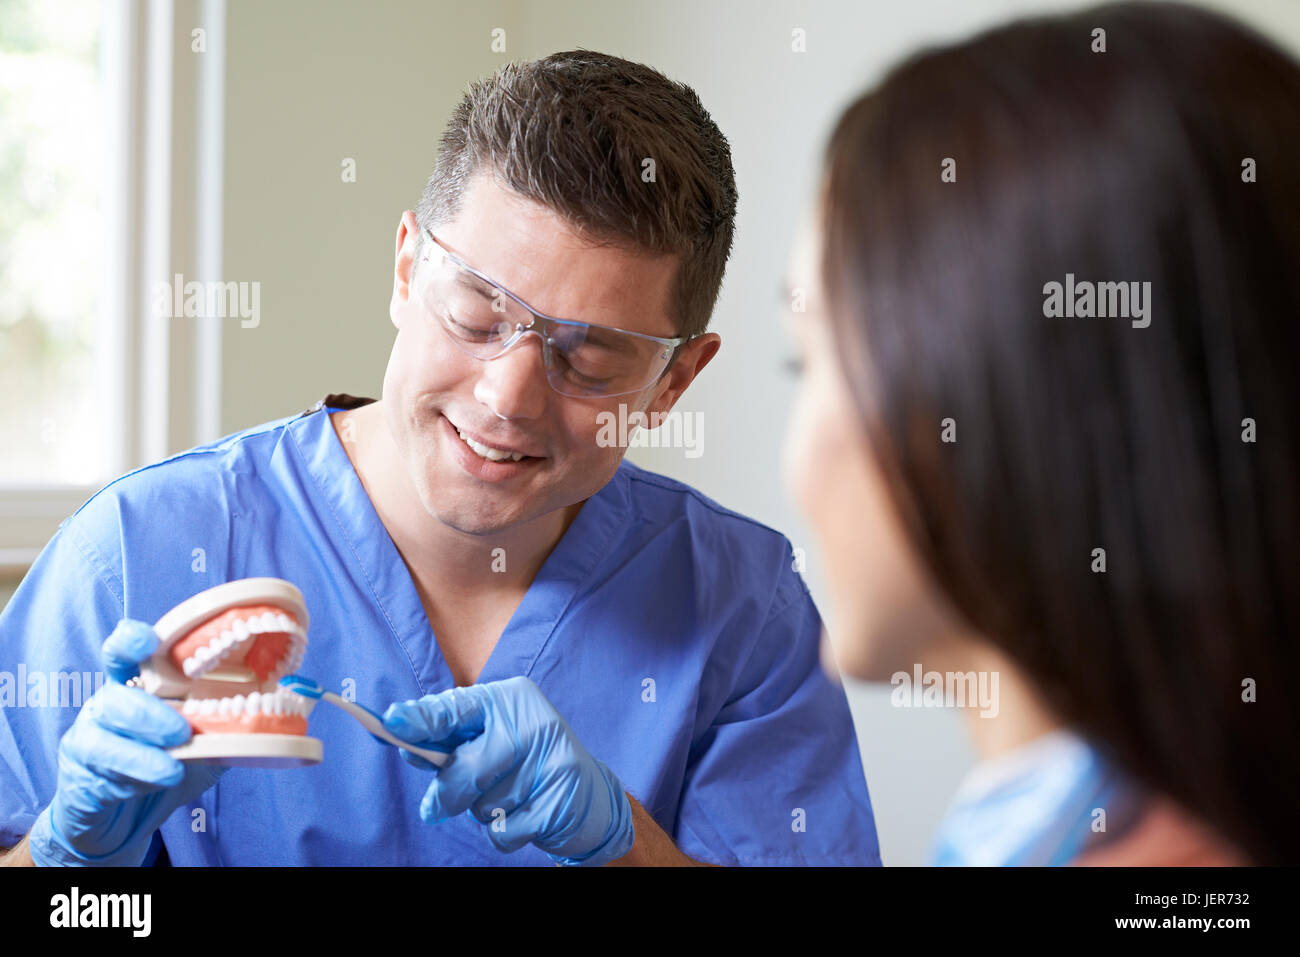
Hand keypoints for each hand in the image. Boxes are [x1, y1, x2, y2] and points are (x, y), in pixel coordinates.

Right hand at [28, 619, 226, 865]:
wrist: (126, 819)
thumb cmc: (167, 765)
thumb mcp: (207, 738)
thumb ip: (235, 716)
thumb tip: (293, 697)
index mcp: (138, 686)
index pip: (125, 652)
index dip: (131, 641)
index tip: (148, 640)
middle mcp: (108, 705)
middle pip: (114, 696)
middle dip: (148, 712)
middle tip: (182, 731)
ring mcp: (88, 738)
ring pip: (105, 734)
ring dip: (144, 750)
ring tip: (175, 764)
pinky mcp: (81, 774)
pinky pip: (102, 770)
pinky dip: (136, 775)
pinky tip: (161, 778)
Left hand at [382, 675, 633, 865]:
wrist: (591, 797)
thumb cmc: (526, 764)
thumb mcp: (492, 739)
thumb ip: (452, 741)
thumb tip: (405, 744)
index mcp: (510, 700)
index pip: (458, 708)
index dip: (423, 718)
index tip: (391, 721)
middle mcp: (533, 723)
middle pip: (465, 768)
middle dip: (446, 794)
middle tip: (434, 808)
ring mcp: (550, 761)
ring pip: (483, 805)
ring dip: (484, 813)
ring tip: (509, 800)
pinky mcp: (559, 801)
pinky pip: (504, 831)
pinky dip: (505, 833)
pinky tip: (525, 817)